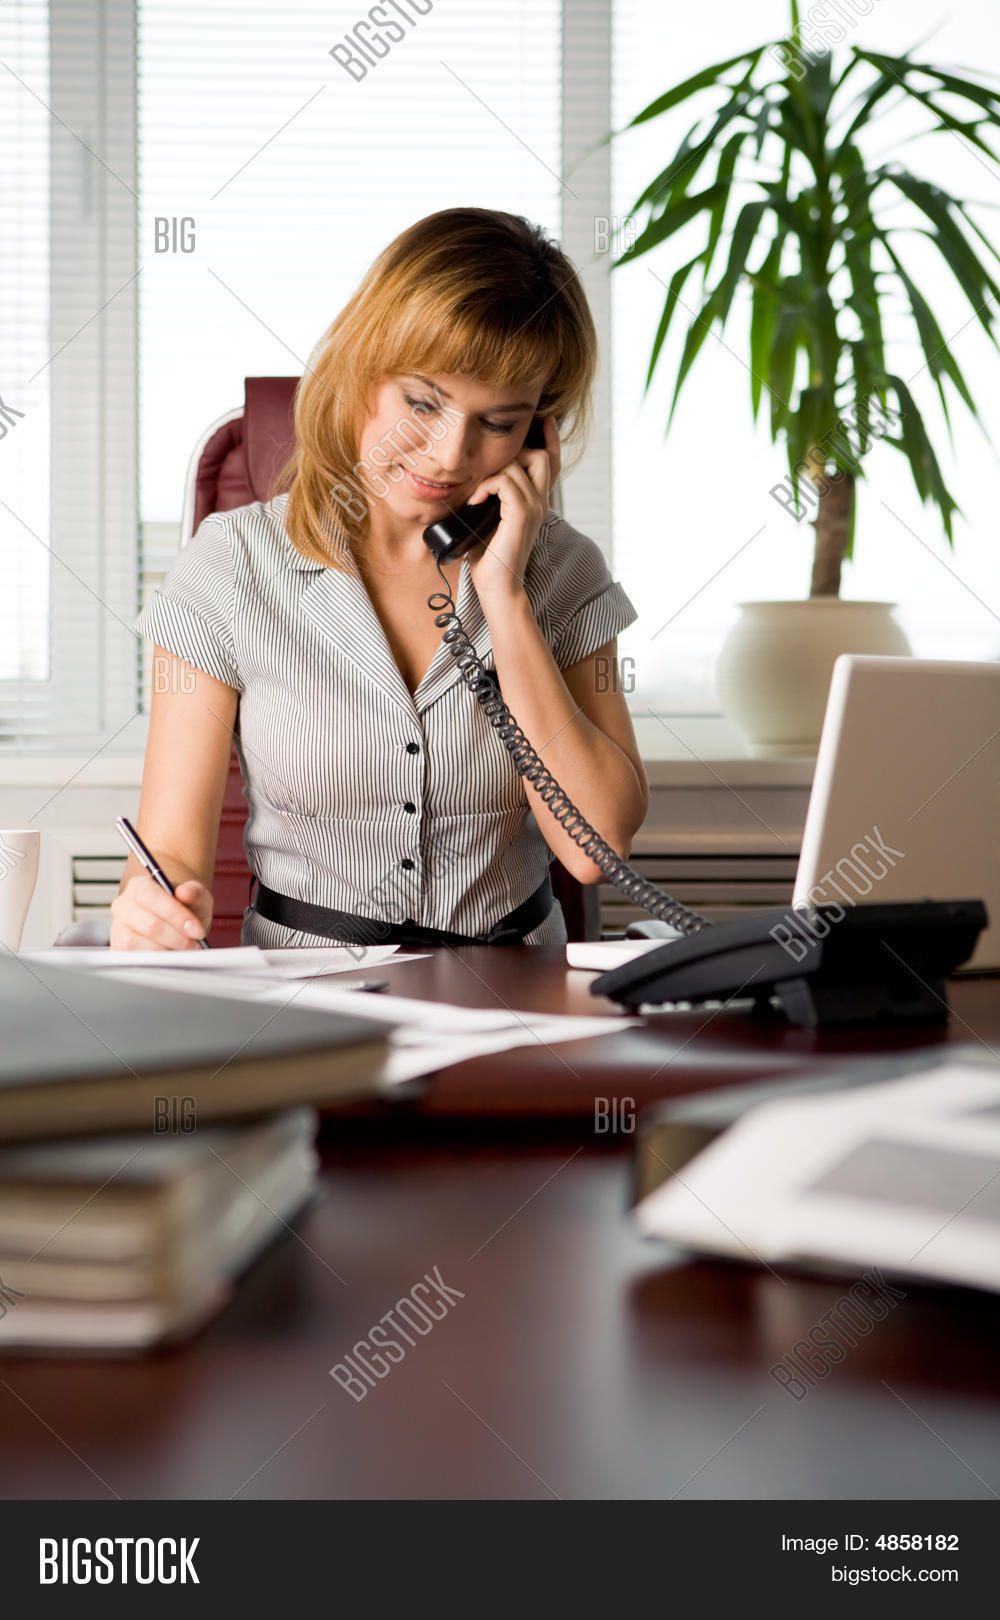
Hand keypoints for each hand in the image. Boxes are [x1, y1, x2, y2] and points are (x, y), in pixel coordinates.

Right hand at [109, 874, 212, 949]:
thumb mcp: (196, 896)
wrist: (175, 922)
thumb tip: (184, 892)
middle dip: (176, 938)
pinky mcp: (118, 948)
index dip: (175, 915)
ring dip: (164, 952)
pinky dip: (152, 961)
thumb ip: (194, 892)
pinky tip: (168, 958)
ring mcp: (117, 928)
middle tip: (194, 945)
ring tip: (182, 952)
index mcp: (139, 886)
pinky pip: (131, 958)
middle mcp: (123, 905)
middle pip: (147, 924)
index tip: (196, 930)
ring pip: (135, 943)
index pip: (151, 897)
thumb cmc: (183, 907)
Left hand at [465, 416, 559, 612]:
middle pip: (540, 455)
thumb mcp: (492, 518)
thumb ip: (495, 496)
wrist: (497, 584)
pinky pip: (504, 480)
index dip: (551, 440)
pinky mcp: (522, 513)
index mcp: (536, 501)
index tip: (544, 420)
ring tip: (477, 493)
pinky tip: (475, 501)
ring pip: (519, 464)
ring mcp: (534, 506)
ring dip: (491, 473)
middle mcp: (541, 501)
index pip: (551, 463)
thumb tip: (478, 477)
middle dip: (515, 452)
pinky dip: (486, 486)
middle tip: (490, 469)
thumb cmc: (490, 556)